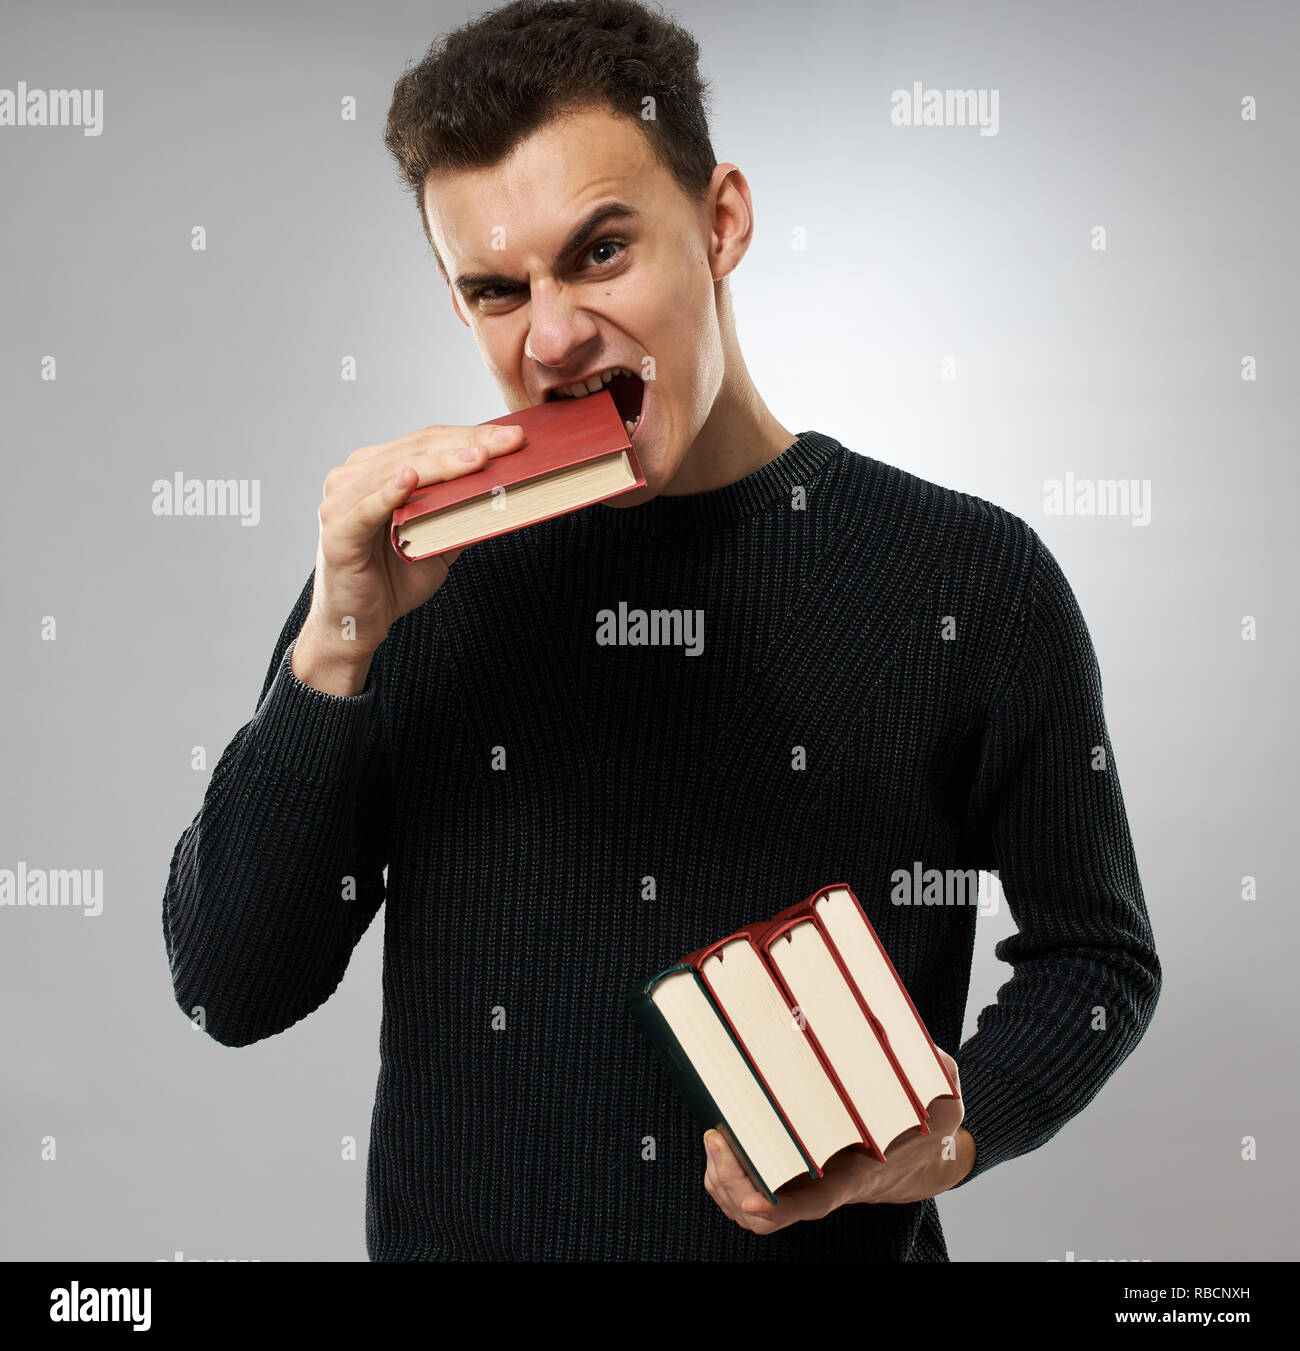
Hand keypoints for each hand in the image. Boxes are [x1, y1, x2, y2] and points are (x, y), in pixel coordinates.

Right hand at [292, 420, 523, 692]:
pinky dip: (388, 494)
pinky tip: (410, 480)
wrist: (359, 624)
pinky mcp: (338, 532)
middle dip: (467, 445)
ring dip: (441, 465)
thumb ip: (460, 514)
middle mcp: (353, 479)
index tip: (513, 437)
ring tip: (478, 459)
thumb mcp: (438, 541)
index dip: (471, 436)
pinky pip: (367, 509)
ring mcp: (341, 502)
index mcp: (376, 472)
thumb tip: (503, 491)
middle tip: (508, 443)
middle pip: (417, 451)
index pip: (428, 443)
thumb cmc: (393, 581)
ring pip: (398, 472)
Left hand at [702, 1047, 973, 1233]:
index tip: (756, 1200)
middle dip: (732, 1181)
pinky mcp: (790, 1175)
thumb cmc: (926, 1121)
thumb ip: (931, 1068)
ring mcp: (804, 1186)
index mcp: (857, 1174)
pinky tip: (723, 1139)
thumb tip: (907, 1041)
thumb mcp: (940, 1093)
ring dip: (723, 1179)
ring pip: (750, 1206)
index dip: (782, 1204)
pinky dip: (726, 1174)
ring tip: (715, 1136)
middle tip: (717, 1136)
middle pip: (767, 1210)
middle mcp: (824, 1187)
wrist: (924, 1155)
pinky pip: (749, 1190)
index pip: (816, 1200)